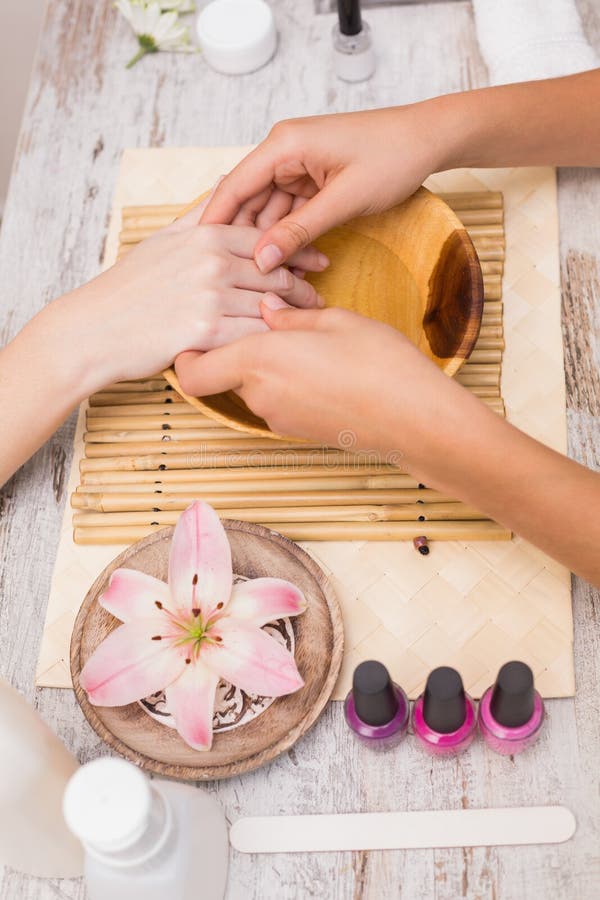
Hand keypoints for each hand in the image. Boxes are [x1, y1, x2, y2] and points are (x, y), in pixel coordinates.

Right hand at [55, 201, 327, 387]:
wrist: (95, 329)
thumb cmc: (129, 287)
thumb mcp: (164, 239)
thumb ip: (200, 213)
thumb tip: (225, 180)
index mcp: (205, 235)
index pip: (266, 241)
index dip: (297, 253)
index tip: (318, 263)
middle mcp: (211, 261)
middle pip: (276, 273)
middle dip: (304, 288)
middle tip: (321, 299)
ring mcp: (210, 295)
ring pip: (271, 305)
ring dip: (296, 318)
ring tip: (310, 326)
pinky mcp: (207, 331)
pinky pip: (256, 335)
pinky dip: (274, 341)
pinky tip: (285, 348)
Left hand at [174, 297, 469, 458]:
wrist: (415, 418)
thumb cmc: (379, 362)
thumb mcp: (334, 321)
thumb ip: (290, 315)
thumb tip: (267, 311)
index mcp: (259, 361)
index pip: (192, 372)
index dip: (186, 357)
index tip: (198, 336)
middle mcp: (261, 396)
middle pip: (224, 375)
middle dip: (238, 349)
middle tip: (268, 323)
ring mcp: (279, 418)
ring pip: (254, 388)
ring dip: (267, 367)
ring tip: (306, 343)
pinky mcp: (299, 431)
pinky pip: (277, 401)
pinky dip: (287, 384)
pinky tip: (321, 368)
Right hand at [200, 105, 450, 271]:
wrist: (429, 140)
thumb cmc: (392, 156)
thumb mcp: (344, 199)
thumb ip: (300, 230)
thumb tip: (262, 259)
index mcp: (283, 145)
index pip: (233, 186)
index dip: (213, 222)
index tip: (197, 255)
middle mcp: (283, 153)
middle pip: (247, 203)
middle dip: (244, 241)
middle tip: (237, 281)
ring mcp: (296, 168)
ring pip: (268, 214)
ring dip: (271, 245)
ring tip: (271, 281)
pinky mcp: (311, 182)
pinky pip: (289, 215)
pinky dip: (291, 240)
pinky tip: (293, 267)